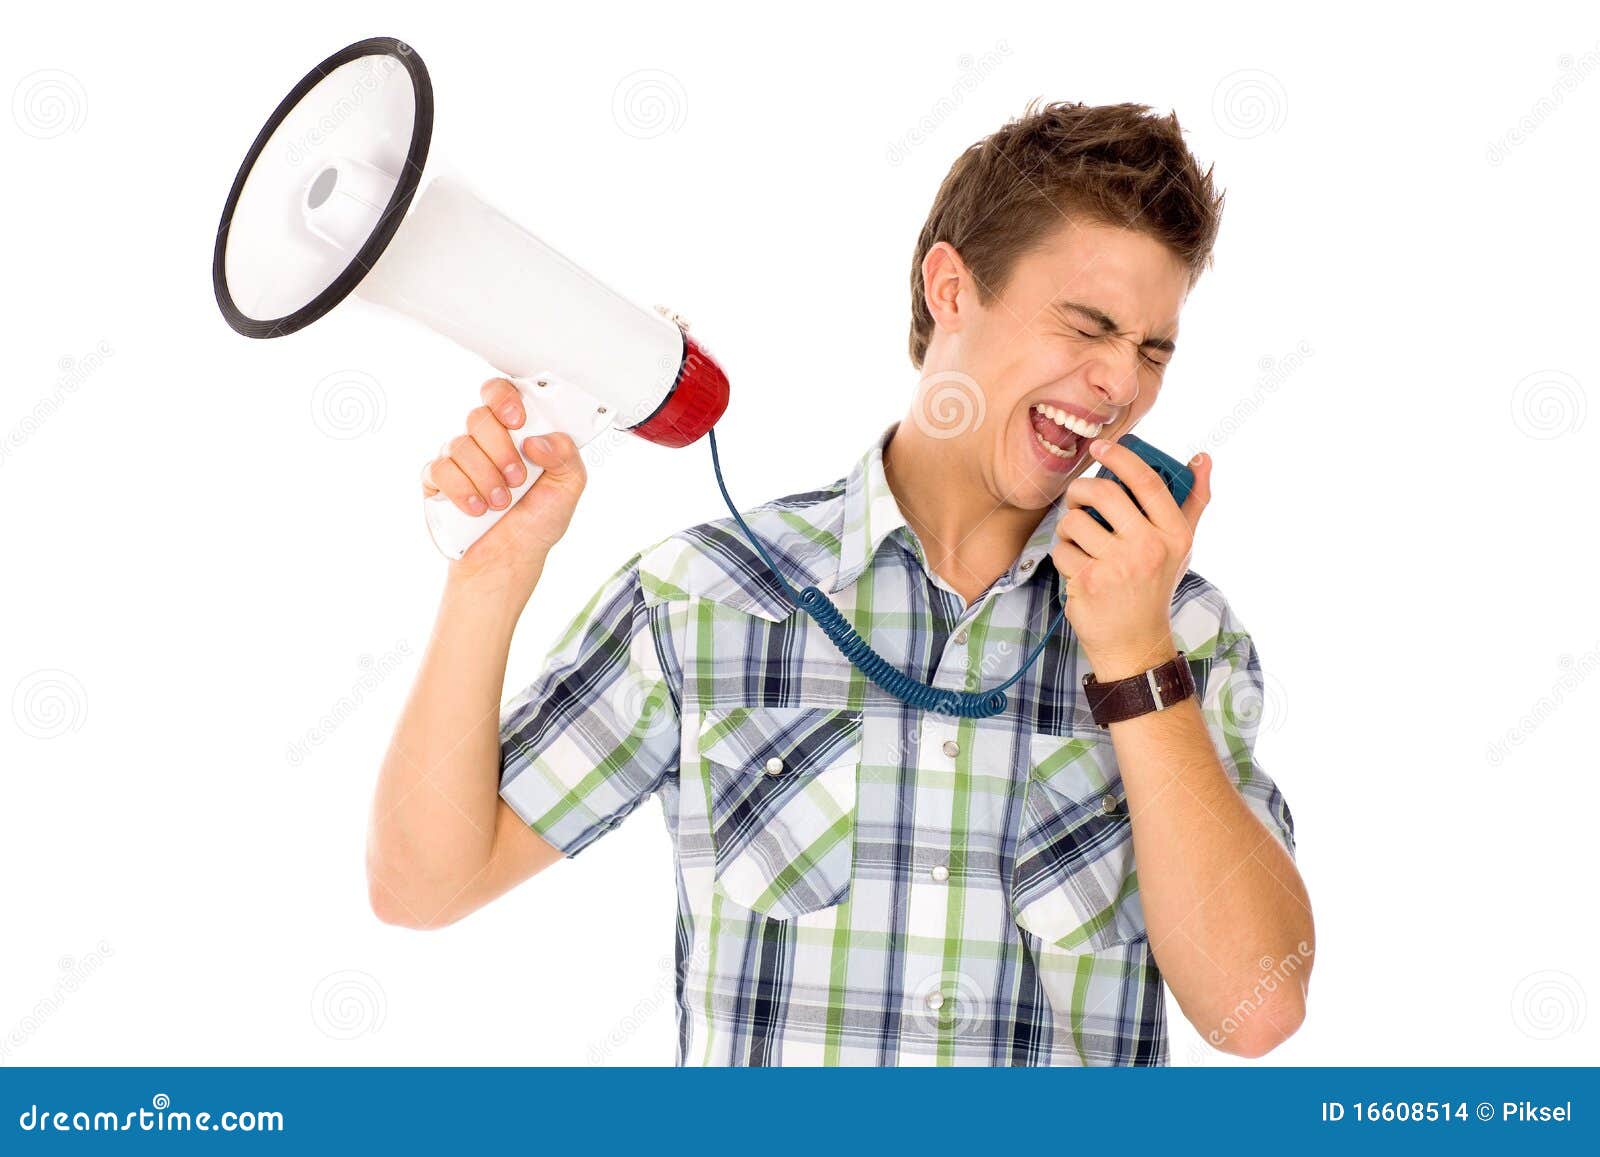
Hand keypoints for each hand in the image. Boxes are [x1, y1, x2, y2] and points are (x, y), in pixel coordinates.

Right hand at [421, 378, 586, 589]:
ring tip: (501, 502)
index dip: (504, 398)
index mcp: (516, 434)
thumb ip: (567, 456)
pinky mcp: (437, 482)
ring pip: (461, 445)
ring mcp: (459, 459)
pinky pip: (440, 470)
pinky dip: (462, 490)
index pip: (500, 393)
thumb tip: (538, 440)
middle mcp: (485, 441)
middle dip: (502, 450)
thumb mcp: (568, 488)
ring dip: (486, 477)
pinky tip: (477, 508)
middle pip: (479, 417)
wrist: (509, 560)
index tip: (518, 421)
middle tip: (518, 479)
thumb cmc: (536, 522)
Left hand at [1051, 439, 1211, 679]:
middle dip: (1080, 489)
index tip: (1101, 447)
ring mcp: (1117, 566)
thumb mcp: (1181, 547)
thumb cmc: (1154, 587)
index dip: (1120, 456)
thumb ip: (1192, 502)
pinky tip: (1076, 564)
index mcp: (1174, 534)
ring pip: (1075, 520)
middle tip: (1077, 496)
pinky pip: (1062, 548)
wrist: (1135, 643)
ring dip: (1068, 524)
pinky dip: (1062, 553)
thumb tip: (1203, 458)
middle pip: (1103, 493)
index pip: (1146, 481)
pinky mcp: (1088, 581)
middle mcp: (1149, 548)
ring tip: (1077, 537)